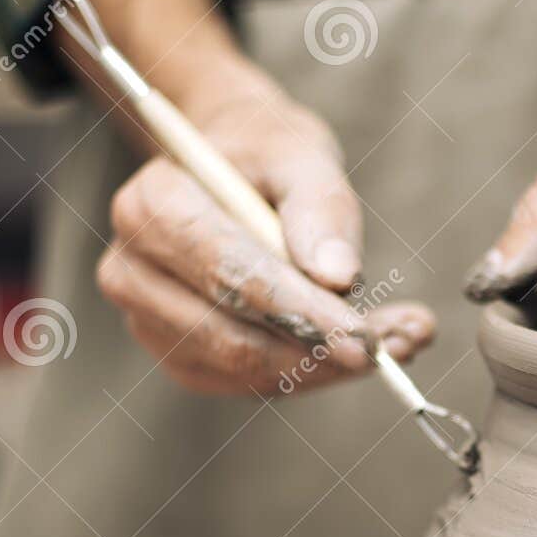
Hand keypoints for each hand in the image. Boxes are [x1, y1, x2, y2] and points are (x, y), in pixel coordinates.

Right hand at [98, 83, 432, 394]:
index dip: (301, 312)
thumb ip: (319, 206)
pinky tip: (357, 348)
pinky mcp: (178, 355)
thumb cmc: (263, 155)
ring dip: (326, 366)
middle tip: (403, 342)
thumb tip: (336, 275)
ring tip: (399, 340)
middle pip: (233, 333)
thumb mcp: (299, 154)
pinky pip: (248, 382)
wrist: (233, 170)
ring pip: (244, 367)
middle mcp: (133, 269)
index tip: (367, 335)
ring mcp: (148, 320)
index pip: (230, 273)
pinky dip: (310, 373)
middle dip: (323, 348)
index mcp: (152, 205)